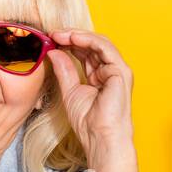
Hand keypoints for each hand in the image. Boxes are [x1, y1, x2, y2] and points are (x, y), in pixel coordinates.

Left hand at [46, 29, 134, 156]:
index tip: (51, 39)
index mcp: (100, 76)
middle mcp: (110, 71)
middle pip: (93, 45)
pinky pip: (105, 48)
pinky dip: (88, 40)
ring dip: (78, 35)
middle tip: (54, 34)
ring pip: (99, 43)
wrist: (100, 137)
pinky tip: (73, 38)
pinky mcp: (120, 71)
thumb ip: (64, 70)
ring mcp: (117, 70)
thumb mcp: (70, 91)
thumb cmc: (89, 122)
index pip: (86, 52)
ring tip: (60, 34)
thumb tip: (53, 52)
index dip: (69, 43)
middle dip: (72, 36)